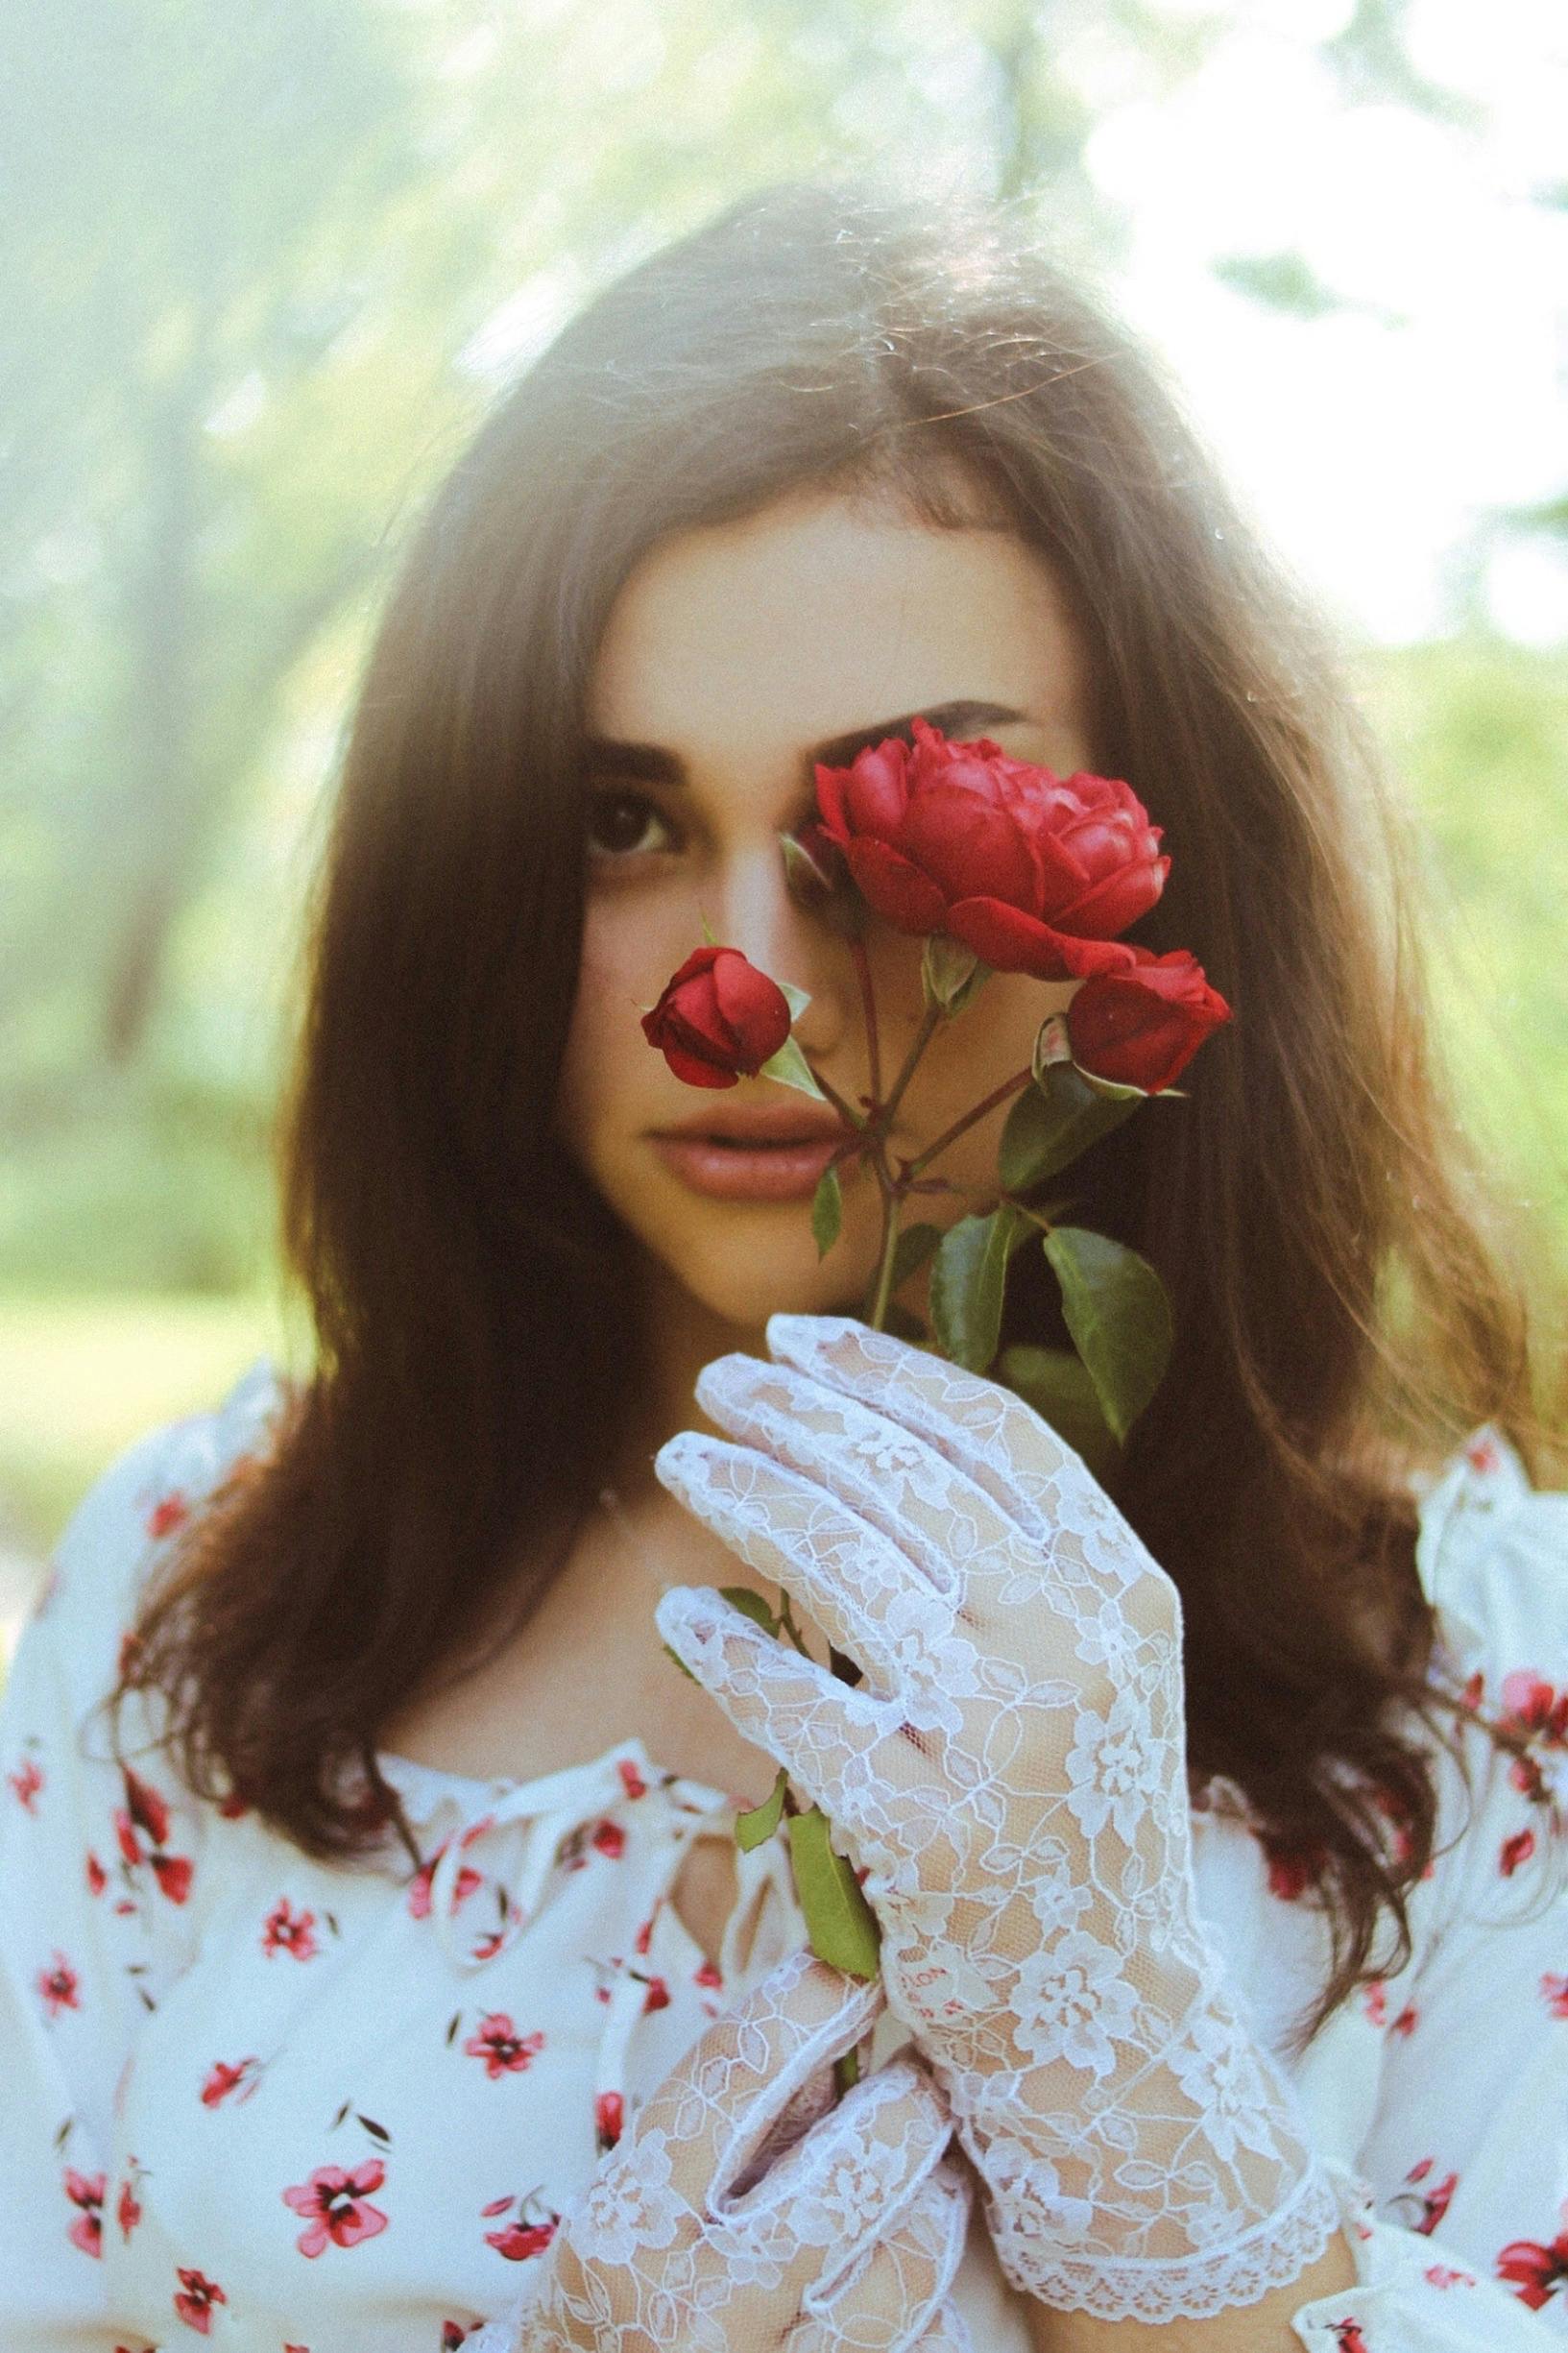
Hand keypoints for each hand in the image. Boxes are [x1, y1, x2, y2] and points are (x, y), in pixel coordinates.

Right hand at [470, 1946, 973, 2352]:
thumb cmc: (630, 2279)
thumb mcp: (649, 2189)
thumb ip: (741, 2105)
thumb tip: (840, 2001)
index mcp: (630, 2228)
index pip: (732, 2077)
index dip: (808, 2003)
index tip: (859, 1969)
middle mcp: (697, 2311)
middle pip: (848, 2174)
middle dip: (905, 2106)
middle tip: (921, 2076)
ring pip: (906, 2265)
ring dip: (933, 2200)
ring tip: (927, 2173)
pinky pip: (924, 2337)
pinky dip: (927, 2293)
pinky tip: (903, 2266)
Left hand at [654, 1312, 1338, 2324]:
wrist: (1114, 2026)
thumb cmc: (1081, 1824)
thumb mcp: (1101, 1671)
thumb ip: (1025, 1562)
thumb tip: (878, 1429)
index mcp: (1128, 1593)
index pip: (995, 1436)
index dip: (888, 1371)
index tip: (800, 1338)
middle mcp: (1079, 1650)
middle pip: (906, 1480)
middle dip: (795, 1414)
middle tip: (716, 1382)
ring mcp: (1007, 1742)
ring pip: (843, 1566)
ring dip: (745, 1495)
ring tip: (679, 1459)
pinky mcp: (929, 1836)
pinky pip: (801, 1711)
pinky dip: (730, 1654)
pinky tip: (684, 1617)